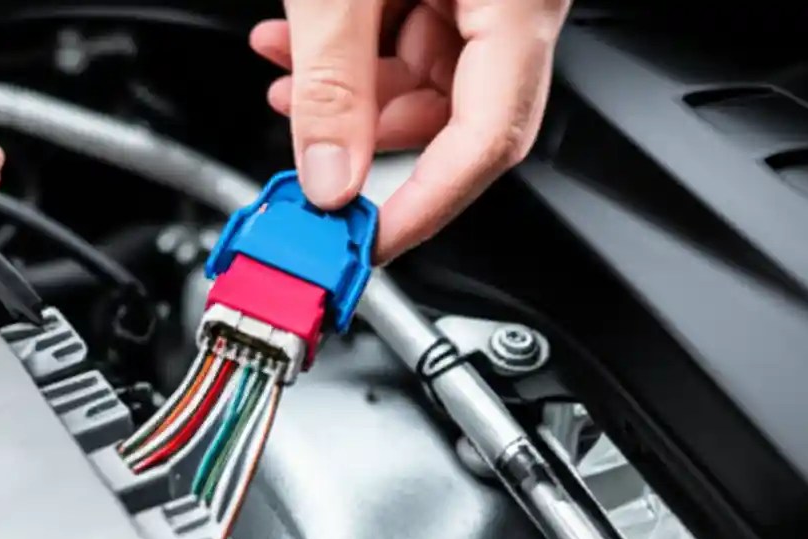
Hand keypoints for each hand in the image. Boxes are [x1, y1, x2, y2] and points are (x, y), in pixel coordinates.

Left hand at [251, 0, 569, 261]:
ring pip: (425, 78)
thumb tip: (330, 178)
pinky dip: (358, 49)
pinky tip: (303, 42)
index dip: (424, 206)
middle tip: (305, 151)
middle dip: (362, 134)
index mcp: (520, 2)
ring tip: (286, 73)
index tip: (370, 246)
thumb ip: (332, 82)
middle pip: (453, 116)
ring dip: (346, 89)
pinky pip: (417, 35)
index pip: (487, 140)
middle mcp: (522, 5)